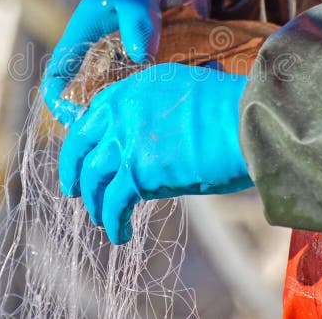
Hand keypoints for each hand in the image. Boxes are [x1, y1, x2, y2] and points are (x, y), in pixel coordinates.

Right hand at [41, 0, 209, 124]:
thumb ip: (136, 17)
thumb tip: (142, 57)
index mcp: (84, 41)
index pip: (58, 80)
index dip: (62, 103)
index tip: (81, 120)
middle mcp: (107, 60)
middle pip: (96, 101)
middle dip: (110, 117)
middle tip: (135, 123)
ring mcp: (135, 67)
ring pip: (132, 101)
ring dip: (149, 107)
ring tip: (171, 105)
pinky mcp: (164, 67)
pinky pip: (168, 88)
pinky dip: (183, 89)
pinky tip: (201, 81)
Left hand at [59, 63, 252, 243]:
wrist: (248, 121)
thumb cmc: (234, 108)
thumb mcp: (188, 90)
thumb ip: (164, 106)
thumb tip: (162, 129)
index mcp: (135, 87)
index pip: (95, 112)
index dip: (86, 138)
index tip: (85, 155)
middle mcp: (122, 111)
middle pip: (80, 145)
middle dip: (74, 170)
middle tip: (74, 190)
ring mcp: (126, 142)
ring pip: (93, 178)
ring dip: (95, 202)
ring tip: (102, 218)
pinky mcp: (137, 174)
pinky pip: (114, 204)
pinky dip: (114, 222)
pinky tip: (121, 234)